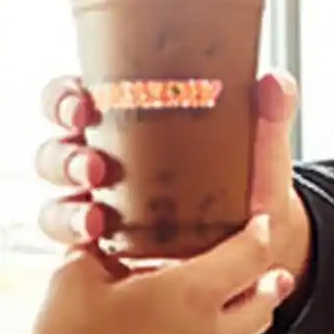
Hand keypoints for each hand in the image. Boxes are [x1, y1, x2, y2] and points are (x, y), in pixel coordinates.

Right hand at [21, 221, 292, 333]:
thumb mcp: (75, 277)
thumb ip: (97, 250)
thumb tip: (97, 234)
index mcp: (191, 293)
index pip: (249, 254)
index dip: (260, 234)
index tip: (263, 223)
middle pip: (263, 303)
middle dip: (270, 282)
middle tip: (275, 274)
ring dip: (245, 325)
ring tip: (237, 316)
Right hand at [34, 72, 313, 293]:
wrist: (258, 252)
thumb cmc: (249, 192)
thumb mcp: (261, 157)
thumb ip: (268, 118)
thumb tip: (277, 81)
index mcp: (133, 126)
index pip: (80, 101)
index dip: (65, 98)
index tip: (83, 105)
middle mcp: (108, 163)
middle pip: (57, 150)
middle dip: (65, 156)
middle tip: (93, 166)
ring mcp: (101, 207)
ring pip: (57, 200)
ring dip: (67, 207)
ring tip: (96, 218)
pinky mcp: (103, 250)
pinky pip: (69, 244)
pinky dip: (76, 239)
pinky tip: (98, 243)